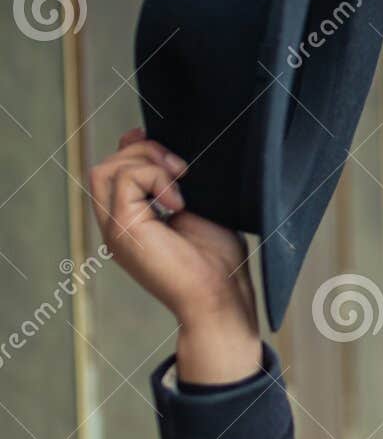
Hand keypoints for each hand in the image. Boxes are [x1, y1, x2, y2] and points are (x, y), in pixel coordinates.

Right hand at [89, 127, 260, 382]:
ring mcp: (116, 229)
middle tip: (182, 167)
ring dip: (147, 163)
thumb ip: (178, 188)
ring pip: (106, 169)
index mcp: (132, 223)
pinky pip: (125, 180)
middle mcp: (118, 226)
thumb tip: (172, 158)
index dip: (131, 150)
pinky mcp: (123, 229)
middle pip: (105, 167)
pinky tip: (178, 203)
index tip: (159, 140)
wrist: (221, 298)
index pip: (114, 175)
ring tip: (180, 180)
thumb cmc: (218, 265)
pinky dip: (154, 179)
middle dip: (142, 152)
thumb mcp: (198, 214)